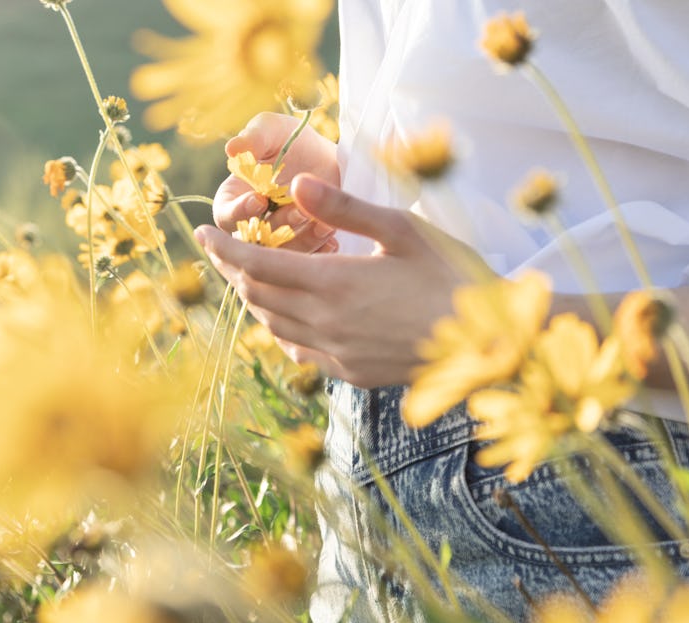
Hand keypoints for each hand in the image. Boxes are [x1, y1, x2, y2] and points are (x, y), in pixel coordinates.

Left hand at [197, 174, 493, 387]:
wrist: (486, 344)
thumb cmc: (449, 276)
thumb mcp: (402, 229)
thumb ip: (345, 208)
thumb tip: (296, 184)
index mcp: (334, 282)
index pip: (257, 265)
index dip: (223, 248)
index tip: (202, 232)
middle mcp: (325, 321)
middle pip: (257, 296)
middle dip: (232, 271)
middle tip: (221, 250)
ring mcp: (335, 352)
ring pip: (272, 325)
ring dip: (254, 300)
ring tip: (248, 276)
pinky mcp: (349, 372)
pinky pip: (297, 350)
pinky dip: (280, 328)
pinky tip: (286, 316)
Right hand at [213, 113, 340, 253]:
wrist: (326, 155)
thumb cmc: (289, 140)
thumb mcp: (272, 130)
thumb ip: (253, 138)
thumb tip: (232, 148)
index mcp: (232, 200)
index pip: (225, 216)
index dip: (239, 212)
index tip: (260, 199)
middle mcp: (250, 226)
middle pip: (255, 242)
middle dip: (280, 227)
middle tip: (302, 211)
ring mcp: (276, 242)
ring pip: (283, 255)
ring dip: (303, 242)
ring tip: (325, 224)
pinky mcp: (302, 250)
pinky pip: (308, 263)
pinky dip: (320, 253)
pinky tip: (332, 240)